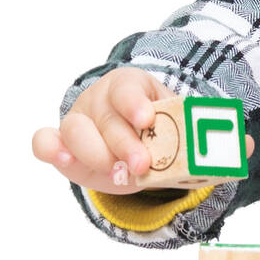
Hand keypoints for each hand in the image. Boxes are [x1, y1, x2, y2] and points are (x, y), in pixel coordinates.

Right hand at [33, 67, 176, 194]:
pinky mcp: (62, 143)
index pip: (128, 89)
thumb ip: (187, 133)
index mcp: (130, 85)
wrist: (137, 144)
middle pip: (108, 119)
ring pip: (77, 132)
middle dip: (125, 144)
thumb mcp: (176, 125)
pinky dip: (49, 148)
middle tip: (141, 165)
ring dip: (97, 155)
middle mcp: (100, 99)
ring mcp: (78, 119)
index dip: (135, 103)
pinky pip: (44, 141)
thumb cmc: (158, 131)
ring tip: (118, 174)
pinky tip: (63, 158)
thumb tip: (215, 149)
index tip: (146, 119)